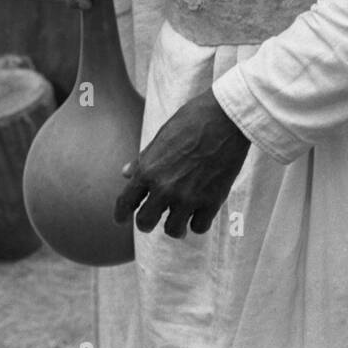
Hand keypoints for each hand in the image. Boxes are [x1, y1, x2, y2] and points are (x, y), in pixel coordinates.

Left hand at [115, 90, 250, 238]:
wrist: (226, 117)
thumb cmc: (193, 119)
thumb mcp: (162, 135)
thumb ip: (145, 158)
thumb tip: (127, 172)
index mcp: (148, 170)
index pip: (126, 202)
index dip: (121, 214)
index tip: (122, 219)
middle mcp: (164, 188)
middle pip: (145, 223)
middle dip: (146, 223)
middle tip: (153, 220)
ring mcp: (188, 197)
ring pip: (173, 230)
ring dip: (174, 226)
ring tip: (179, 220)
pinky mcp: (212, 201)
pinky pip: (199, 227)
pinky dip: (198, 222)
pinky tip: (199, 213)